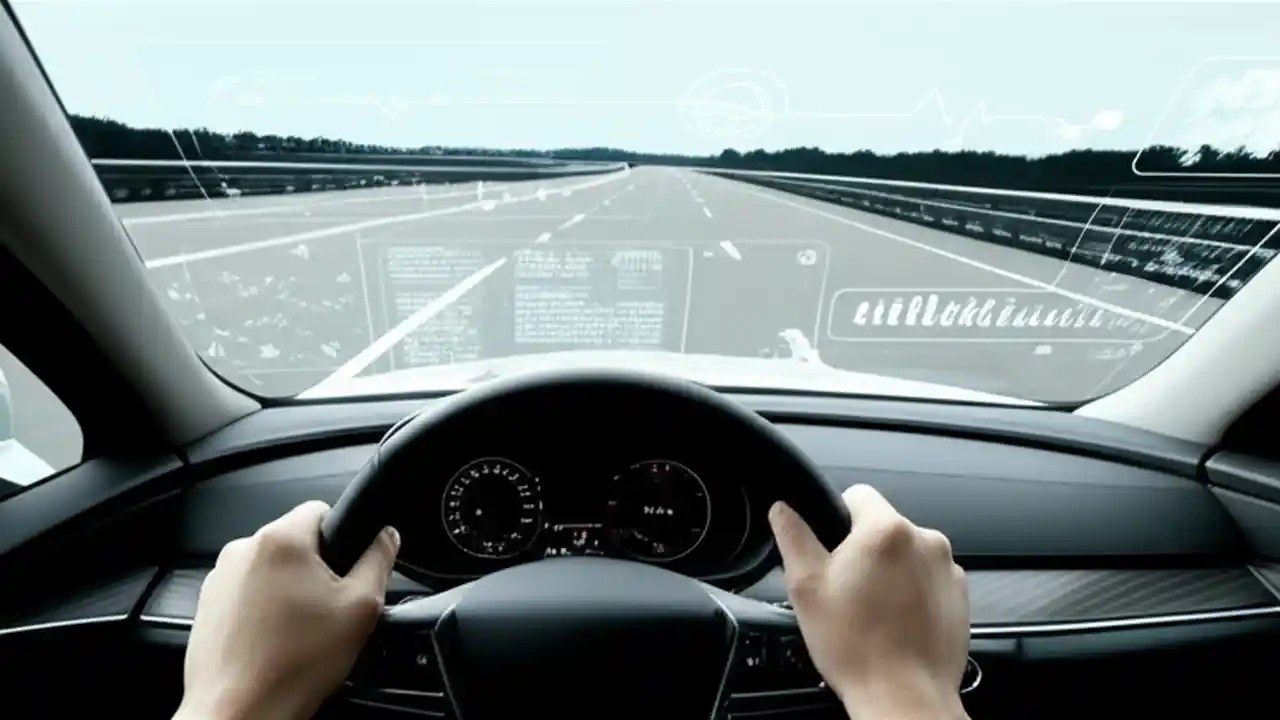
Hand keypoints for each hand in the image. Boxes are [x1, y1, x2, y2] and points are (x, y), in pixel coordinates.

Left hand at [174, 501, 399, 719]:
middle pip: (294, 541)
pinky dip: (262, 610)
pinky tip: (275, 642)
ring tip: (298, 632)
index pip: (321, 509)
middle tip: (328, 609)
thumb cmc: (294, 665)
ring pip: (270, 569)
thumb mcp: (360, 609)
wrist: (239, 712)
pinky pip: (246, 593)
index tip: (348, 569)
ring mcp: (218, 579)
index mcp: (281, 540)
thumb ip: (379, 561)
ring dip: (287, 589)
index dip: (343, 537)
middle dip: (315, 568)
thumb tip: (386, 536)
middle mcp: (242, 550)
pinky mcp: (206, 606)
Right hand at [768, 485, 969, 719]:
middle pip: (883, 527)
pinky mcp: (960, 595)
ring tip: (872, 612)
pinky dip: (913, 593)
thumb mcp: (806, 587)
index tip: (832, 550)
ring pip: (907, 554)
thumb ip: (793, 536)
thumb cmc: (856, 647)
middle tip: (847, 590)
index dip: (838, 518)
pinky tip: (896, 622)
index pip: (858, 494)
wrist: (904, 697)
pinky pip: (928, 579)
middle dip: (864, 550)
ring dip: (890, 572)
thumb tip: (783, 509)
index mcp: (886, 531)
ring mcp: (948, 569)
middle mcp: (925, 541)